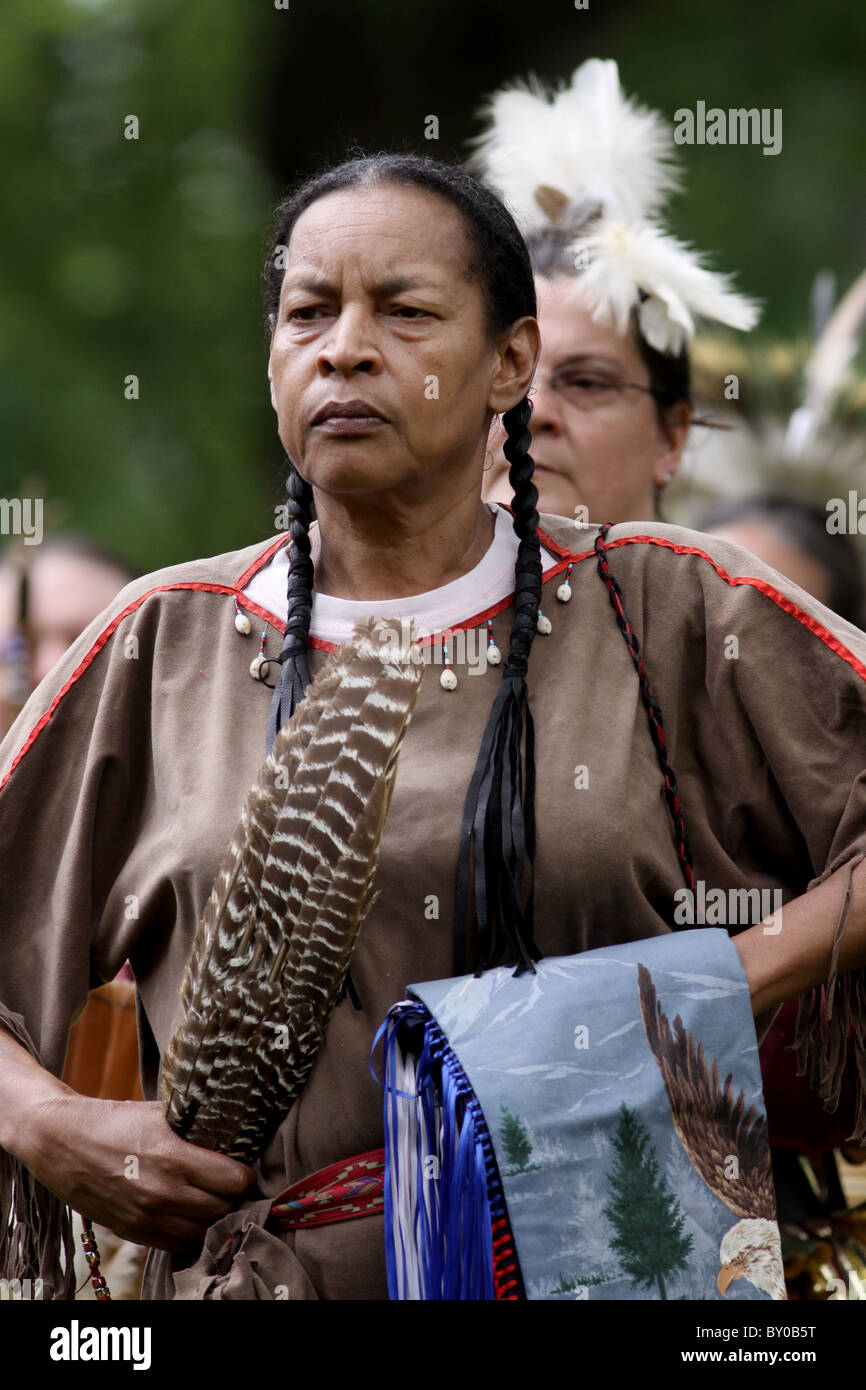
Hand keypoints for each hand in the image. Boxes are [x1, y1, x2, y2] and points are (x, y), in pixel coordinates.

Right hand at [20, 1093, 255, 1252]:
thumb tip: (229, 1132)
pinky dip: (189, 1232)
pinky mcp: (132, 1231)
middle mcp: (162, 1192)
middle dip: (232, 1196)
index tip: (243, 1168)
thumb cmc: (112, 1121)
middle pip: (222, 1208)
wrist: (61, 1142)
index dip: (244, 1174)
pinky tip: (187, 1214)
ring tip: (211, 1199)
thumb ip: (193, 1127)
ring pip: (203, 1230)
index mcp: (173, 1157)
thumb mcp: (159, 1113)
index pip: (233, 1180)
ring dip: (212, 1216)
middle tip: (231, 1184)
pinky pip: (176, 1244)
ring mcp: (146, 1216)